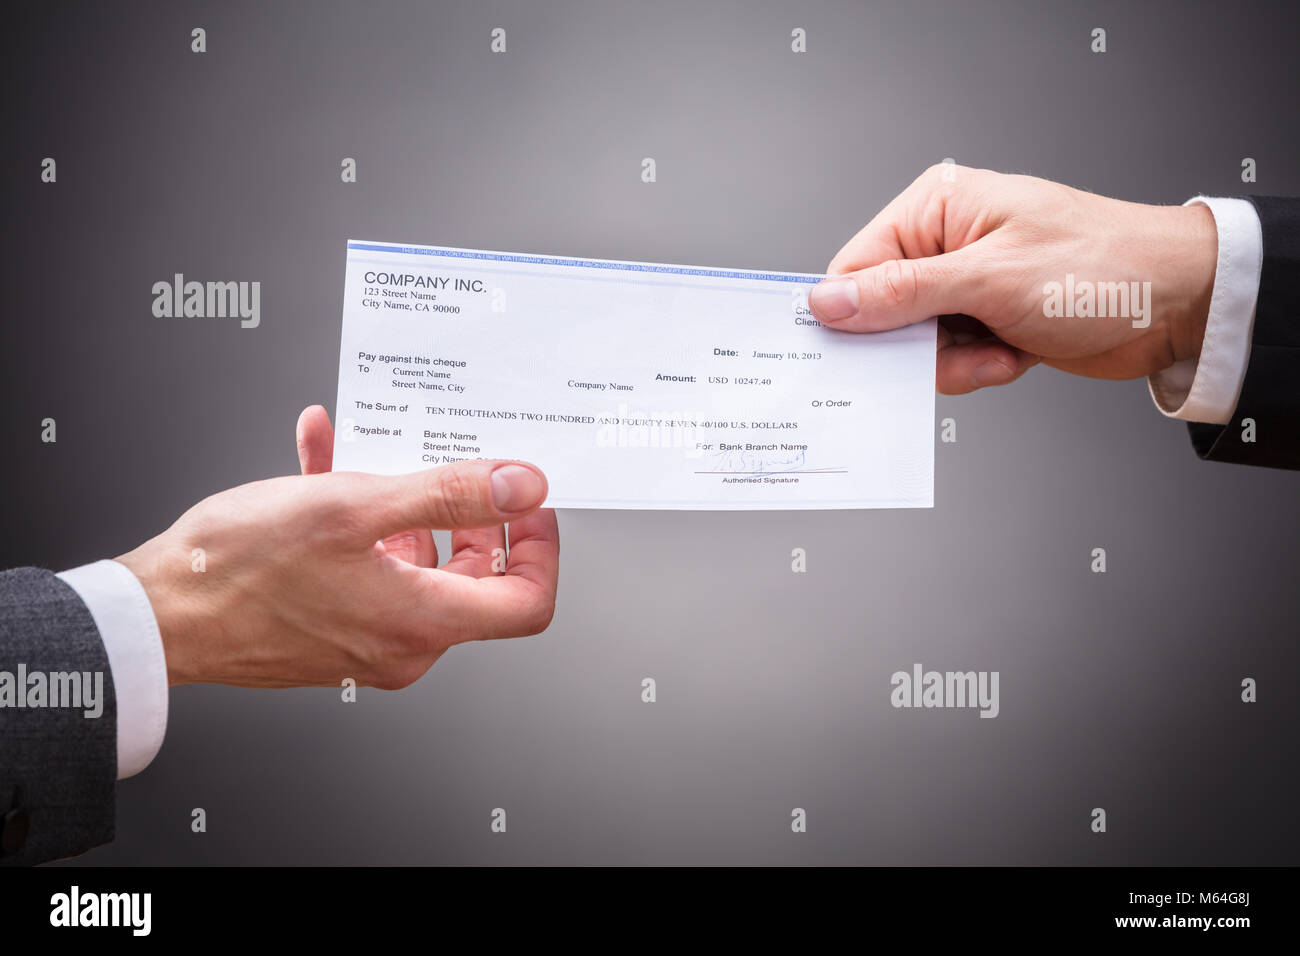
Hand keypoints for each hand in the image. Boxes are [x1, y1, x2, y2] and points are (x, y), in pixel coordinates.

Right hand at [116, 406, 559, 688]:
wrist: (156, 615)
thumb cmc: (238, 570)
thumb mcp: (356, 507)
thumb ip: (448, 493)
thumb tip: (521, 485)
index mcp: (422, 623)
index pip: (527, 601)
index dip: (540, 549)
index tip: (526, 506)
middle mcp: (402, 642)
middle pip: (474, 579)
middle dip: (471, 517)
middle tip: (454, 472)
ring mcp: (366, 637)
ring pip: (416, 563)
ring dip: (405, 505)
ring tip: (376, 455)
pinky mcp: (332, 624)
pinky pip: (365, 564)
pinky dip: (358, 515)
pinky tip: (325, 457)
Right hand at [808, 165, 1218, 393]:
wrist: (1179, 303)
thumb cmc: (1101, 267)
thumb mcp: (991, 279)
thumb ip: (903, 292)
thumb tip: (829, 302)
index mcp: (936, 209)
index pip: (856, 267)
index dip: (854, 314)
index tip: (865, 349)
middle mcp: (945, 243)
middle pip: (882, 313)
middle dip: (918, 345)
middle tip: (957, 349)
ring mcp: (966, 284)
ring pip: (915, 345)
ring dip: (954, 362)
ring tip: (1000, 351)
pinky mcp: (985, 319)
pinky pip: (949, 359)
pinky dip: (977, 368)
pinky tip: (1014, 355)